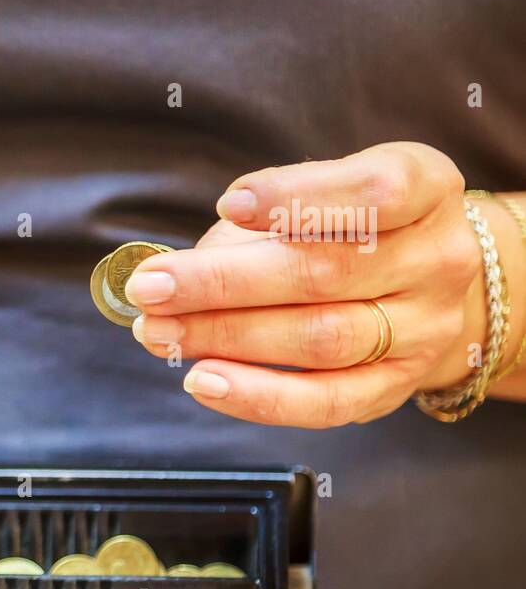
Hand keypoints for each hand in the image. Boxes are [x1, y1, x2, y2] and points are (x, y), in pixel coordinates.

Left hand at [127, 142, 484, 427]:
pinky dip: (257, 396)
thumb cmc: (349, 229)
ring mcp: (424, 329)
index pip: (375, 190)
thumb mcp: (318, 196)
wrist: (423, 289)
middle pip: (325, 273)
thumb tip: (172, 270)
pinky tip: (203, 381)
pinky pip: (325, 402)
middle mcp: (436, 259)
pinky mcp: (396, 387)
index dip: (298, 197)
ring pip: (320, 339)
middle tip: (151, 289)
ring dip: (226, 338)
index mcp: (426, 187)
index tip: (229, 205)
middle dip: (223, 283)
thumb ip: (257, 221)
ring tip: (160, 334)